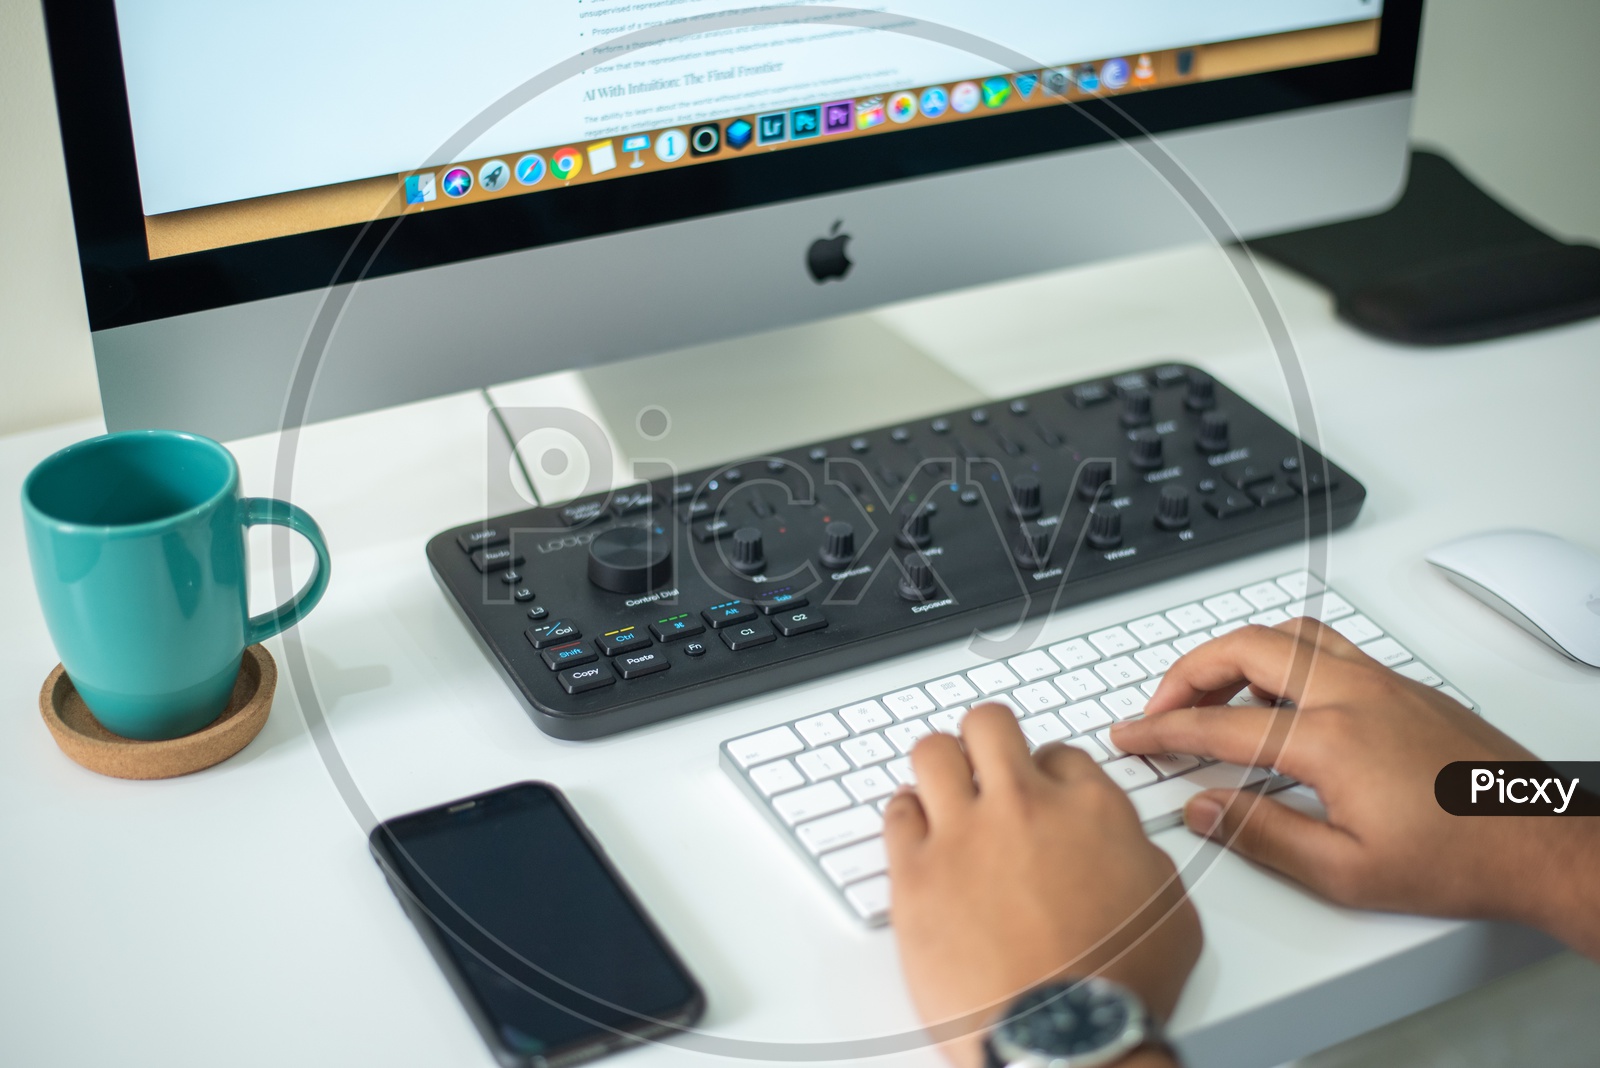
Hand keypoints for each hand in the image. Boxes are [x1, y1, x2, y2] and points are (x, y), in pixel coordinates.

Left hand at [885, 704, 1199, 1067]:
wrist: (1065, 1042)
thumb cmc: (1117, 989)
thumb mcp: (1168, 909)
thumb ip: (1138, 856)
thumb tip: (1121, 845)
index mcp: (1090, 808)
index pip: (1060, 752)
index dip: (1048, 772)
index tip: (1042, 794)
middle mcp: (1023, 806)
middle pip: (989, 725)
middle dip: (987, 741)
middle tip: (986, 768)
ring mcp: (963, 834)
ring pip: (932, 752)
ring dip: (940, 767)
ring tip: (944, 793)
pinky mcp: (915, 872)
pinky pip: (896, 812)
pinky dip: (906, 817)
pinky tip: (918, 836)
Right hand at [1111, 618, 1599, 956]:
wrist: (1544, 842)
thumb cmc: (1460, 860)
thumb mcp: (1346, 874)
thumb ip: (1263, 835)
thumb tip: (1203, 808)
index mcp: (1330, 739)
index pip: (1218, 723)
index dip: (1162, 728)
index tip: (1132, 735)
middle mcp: (1353, 695)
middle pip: (1245, 649)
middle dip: (1187, 671)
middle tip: (1161, 705)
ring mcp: (1382, 682)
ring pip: (1289, 633)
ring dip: (1238, 654)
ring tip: (1214, 692)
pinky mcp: (1405, 685)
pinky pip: (1328, 646)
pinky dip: (1283, 657)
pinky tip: (1281, 696)